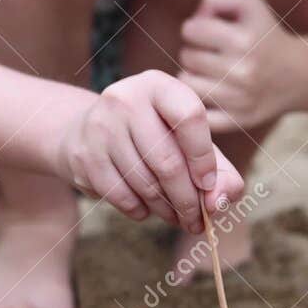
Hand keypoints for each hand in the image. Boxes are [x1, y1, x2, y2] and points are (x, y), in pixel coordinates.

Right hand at [57, 70, 245, 233]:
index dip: (204, 158)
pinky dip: (140, 211)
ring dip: (166, 211)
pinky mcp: (84, 156)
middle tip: (197, 221)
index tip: (208, 185)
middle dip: (188, 201)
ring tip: (176, 217)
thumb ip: (222, 174)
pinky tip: (146, 209)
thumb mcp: (192, 146)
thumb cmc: (156, 140)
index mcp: (159, 86)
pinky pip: (121, 196)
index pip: (190, 117)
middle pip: (167, 161)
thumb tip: (218, 204)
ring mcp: (101, 126)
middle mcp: (126, 99)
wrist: (90, 133)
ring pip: (145, 184)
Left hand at [178, 0, 307, 132]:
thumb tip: (194, 17)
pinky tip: (207, 95)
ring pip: (187, 84)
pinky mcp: (237, 121)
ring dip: (192, 76)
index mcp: (243, 40)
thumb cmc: (264, 35)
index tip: (207, 33)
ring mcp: (239, 100)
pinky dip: (197, 105)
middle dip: (194, 51)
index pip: (190, 30)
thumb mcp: (249, 3)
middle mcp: (242, 71)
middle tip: (211, 54)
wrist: (297, 75)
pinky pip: (199, 115)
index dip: (195, 28)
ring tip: (207, 72)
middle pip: (187, 57)